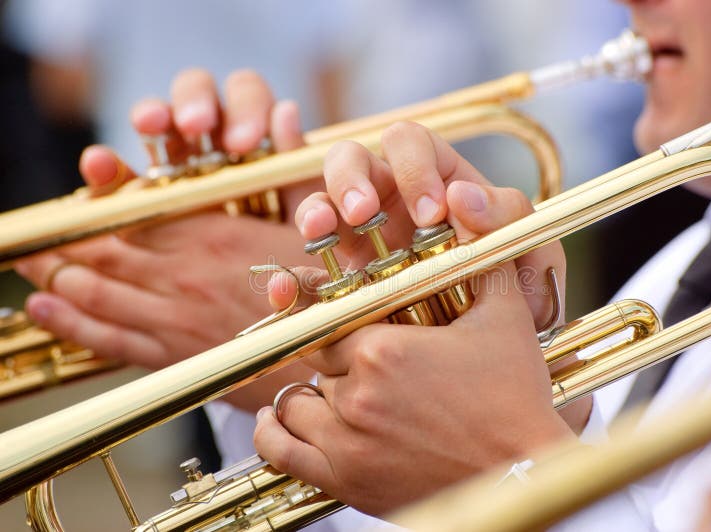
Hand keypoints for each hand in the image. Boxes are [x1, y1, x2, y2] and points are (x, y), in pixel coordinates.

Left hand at [15, 69, 320, 410]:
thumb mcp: (315, 224)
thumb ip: (292, 172)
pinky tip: (45, 310)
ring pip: (98, 292)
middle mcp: (185, 275)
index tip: (77, 187)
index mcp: (215, 236)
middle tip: (29, 236)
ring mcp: (174, 318)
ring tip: (29, 266)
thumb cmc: (324, 294)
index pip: (139, 210)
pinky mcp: (173, 357)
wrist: (327, 362)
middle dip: (62, 243)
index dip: (100, 197)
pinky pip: (111, 339)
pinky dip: (73, 324)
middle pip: (105, 251)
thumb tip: (285, 113)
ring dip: (57, 278)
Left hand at [253, 122, 578, 514]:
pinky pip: (283, 453)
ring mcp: (346, 443)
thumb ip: (481, 258)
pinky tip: (281, 421)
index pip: (326, 318)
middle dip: (329, 353)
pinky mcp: (346, 482)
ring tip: (334, 388)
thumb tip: (469, 203)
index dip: (326, 312)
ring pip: (294, 402)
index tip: (323, 308)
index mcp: (383, 349)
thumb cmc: (515, 400)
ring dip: (308, 392)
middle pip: (312, 359)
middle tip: (351, 355)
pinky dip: (275, 434)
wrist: (522, 477)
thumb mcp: (505, 319)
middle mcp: (355, 394)